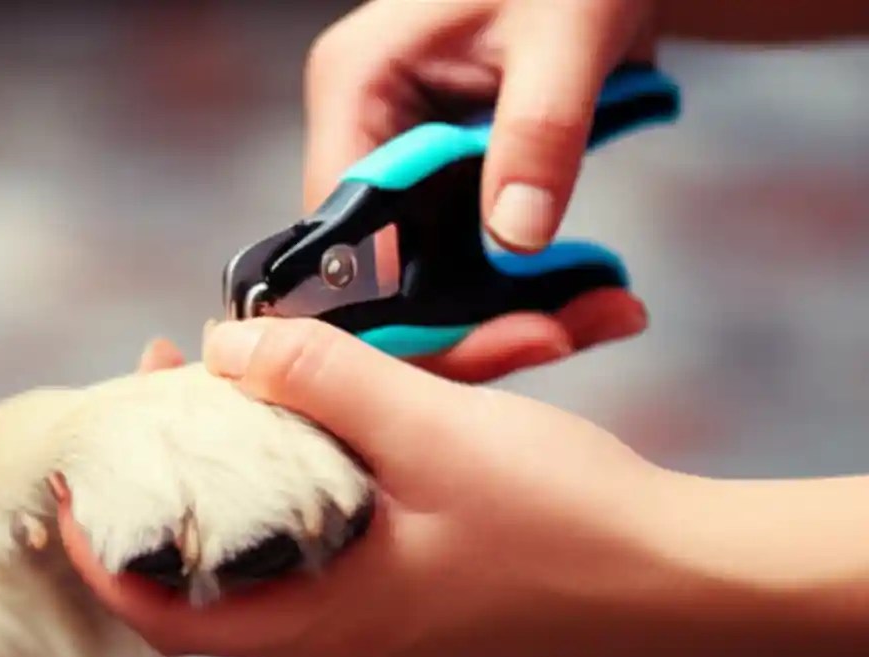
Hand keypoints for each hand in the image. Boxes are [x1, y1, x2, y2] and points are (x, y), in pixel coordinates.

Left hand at [61, 321, 717, 656]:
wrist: (686, 575)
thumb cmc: (567, 522)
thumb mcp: (430, 430)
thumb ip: (319, 379)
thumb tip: (223, 345)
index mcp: (325, 624)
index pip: (161, 614)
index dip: (97, 546)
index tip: (76, 466)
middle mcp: (342, 637)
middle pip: (211, 572)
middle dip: (173, 481)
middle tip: (169, 387)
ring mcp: (383, 620)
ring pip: (273, 550)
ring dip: (244, 472)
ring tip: (239, 389)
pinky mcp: (421, 595)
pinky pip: (332, 543)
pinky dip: (308, 483)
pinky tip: (327, 422)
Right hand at [303, 0, 655, 380]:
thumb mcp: (566, 38)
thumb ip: (539, 136)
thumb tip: (515, 241)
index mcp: (357, 85)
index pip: (338, 222)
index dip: (391, 297)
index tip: (473, 335)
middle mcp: (363, 128)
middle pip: (379, 264)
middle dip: (463, 316)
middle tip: (557, 337)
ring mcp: (401, 156)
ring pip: (423, 273)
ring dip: (502, 310)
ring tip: (600, 314)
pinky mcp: (445, 177)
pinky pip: (463, 256)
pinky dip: (519, 287)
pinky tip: (587, 296)